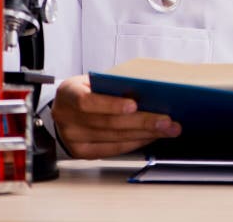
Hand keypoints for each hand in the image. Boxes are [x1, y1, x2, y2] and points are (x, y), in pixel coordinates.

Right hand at [51, 75, 181, 158]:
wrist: (65, 108)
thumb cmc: (86, 89)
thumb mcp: (93, 80)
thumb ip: (113, 84)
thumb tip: (149, 90)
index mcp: (68, 93)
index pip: (87, 101)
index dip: (111, 104)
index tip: (134, 104)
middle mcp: (67, 118)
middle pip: (108, 123)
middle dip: (142, 122)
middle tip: (166, 121)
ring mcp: (73, 138)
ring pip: (114, 138)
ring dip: (145, 134)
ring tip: (167, 130)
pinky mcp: (82, 152)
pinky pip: (113, 149)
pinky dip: (135, 143)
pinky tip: (151, 137)